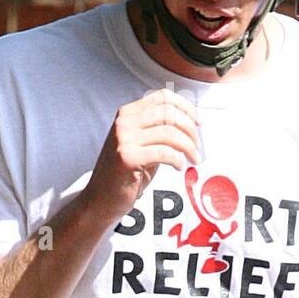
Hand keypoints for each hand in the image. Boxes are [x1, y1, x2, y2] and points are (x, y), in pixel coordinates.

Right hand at [83, 88, 201, 219]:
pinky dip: (177, 159)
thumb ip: (158, 130)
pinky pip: (164, 152)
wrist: (100, 199)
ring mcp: (124, 139)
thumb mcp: (142, 144)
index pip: (163, 97)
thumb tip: (189, 122)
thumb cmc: (125, 174)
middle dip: (190, 129)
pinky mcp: (127, 157)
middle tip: (197, 146)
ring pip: (169, 133)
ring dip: (188, 146)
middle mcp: (124, 122)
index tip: (198, 122)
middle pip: (169, 113)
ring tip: (193, 159)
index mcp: (128, 114)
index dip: (186, 107)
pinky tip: (179, 167)